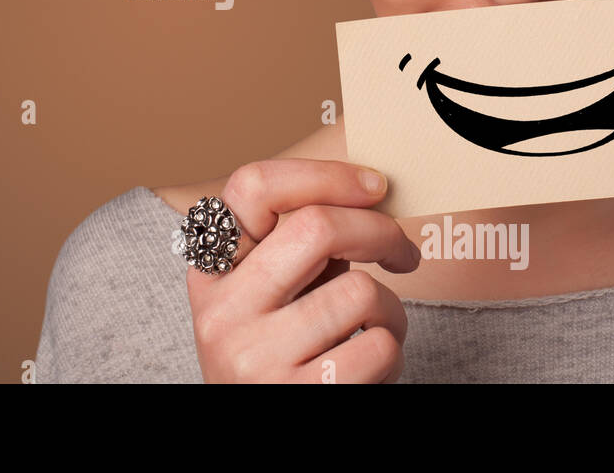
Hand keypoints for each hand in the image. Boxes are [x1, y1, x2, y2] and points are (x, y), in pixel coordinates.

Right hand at [186, 158, 420, 382]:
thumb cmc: (277, 358)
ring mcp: (254, 358)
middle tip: (403, 251)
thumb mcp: (266, 298)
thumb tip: (368, 196)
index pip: (251, 186)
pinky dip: (391, 351)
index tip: (374, 186)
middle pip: (316, 226)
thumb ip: (295, 250)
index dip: (324, 175)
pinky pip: (377, 346)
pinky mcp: (296, 398)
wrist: (259, 440)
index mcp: (210, 272)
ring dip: (391, 308)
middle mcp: (221, 312)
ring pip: (360, 291)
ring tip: (376, 328)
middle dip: (380, 230)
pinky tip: (370, 364)